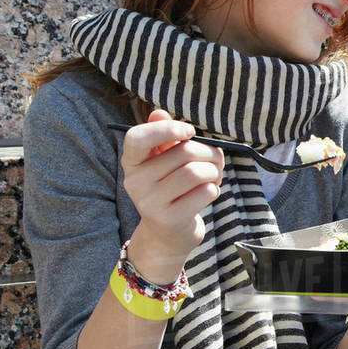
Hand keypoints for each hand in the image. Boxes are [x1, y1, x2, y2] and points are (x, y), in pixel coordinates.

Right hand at [120, 109, 223, 280]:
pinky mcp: (170, 219)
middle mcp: (136, 182)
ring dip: (214, 172)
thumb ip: (164, 137)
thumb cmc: (171, 190)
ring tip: (212, 176)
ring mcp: (150, 202)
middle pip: (184, 153)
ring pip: (197, 172)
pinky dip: (214, 189)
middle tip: (215, 159)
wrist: (167, 236)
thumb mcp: (164, 163)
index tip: (189, 131)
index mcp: (132, 163)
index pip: (137, 137)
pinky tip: (208, 193)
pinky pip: (206, 192)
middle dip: (209, 153)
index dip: (166, 129)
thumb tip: (159, 112)